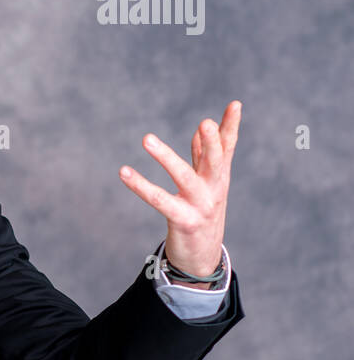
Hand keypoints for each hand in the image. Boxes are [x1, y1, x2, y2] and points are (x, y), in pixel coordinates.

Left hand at [119, 100, 240, 287]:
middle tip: (205, 123)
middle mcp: (214, 190)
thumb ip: (203, 155)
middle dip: (212, 143)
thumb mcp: (207, 183)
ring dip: (166, 158)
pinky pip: (160, 201)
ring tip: (146, 138)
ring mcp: (201, 206)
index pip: (228, 148)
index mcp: (219, 177)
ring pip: (184, 178)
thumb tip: (203, 128)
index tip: (235, 104)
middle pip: (216, 162)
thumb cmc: (202, 212)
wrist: (202, 256)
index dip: (231, 127)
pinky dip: (141, 186)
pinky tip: (124, 172)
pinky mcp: (184, 221)